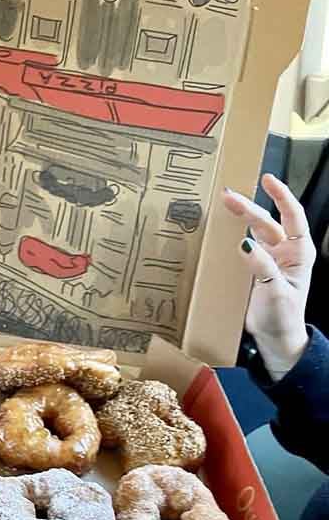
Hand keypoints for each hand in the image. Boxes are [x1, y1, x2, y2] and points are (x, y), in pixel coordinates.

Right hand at [222, 173, 316, 379]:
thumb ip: (262, 267)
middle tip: (228, 196)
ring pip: (254, 232)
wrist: (276, 340)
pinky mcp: (254, 271)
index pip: (293, 216)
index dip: (281, 195)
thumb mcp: (276, 292)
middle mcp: (285, 252)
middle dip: (248, 207)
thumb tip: (245, 243)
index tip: (267, 180)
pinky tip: (220, 233)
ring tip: (223, 205)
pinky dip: (232, 240)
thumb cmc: (283, 318)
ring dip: (240, 219)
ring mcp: (269, 261)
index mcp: (299, 253)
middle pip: (267, 222)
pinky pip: (243, 250)